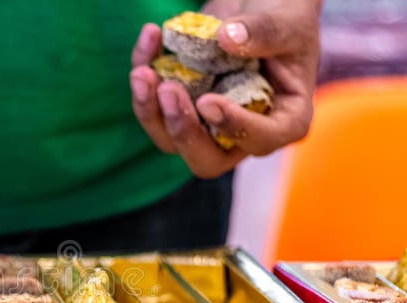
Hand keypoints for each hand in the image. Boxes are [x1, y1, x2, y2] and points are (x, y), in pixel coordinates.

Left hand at [130, 0, 320, 177]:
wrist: (260, 6)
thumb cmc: (288, 20)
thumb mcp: (289, 21)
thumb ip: (266, 32)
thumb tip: (229, 38)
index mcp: (283, 121)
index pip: (259, 140)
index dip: (232, 127)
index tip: (208, 101)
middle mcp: (241, 133)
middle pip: (205, 159)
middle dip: (182, 130)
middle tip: (168, 90)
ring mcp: (205, 124)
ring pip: (170, 138)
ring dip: (150, 110)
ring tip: (142, 72)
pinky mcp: (179, 105)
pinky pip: (153, 104)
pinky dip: (145, 75)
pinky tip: (150, 38)